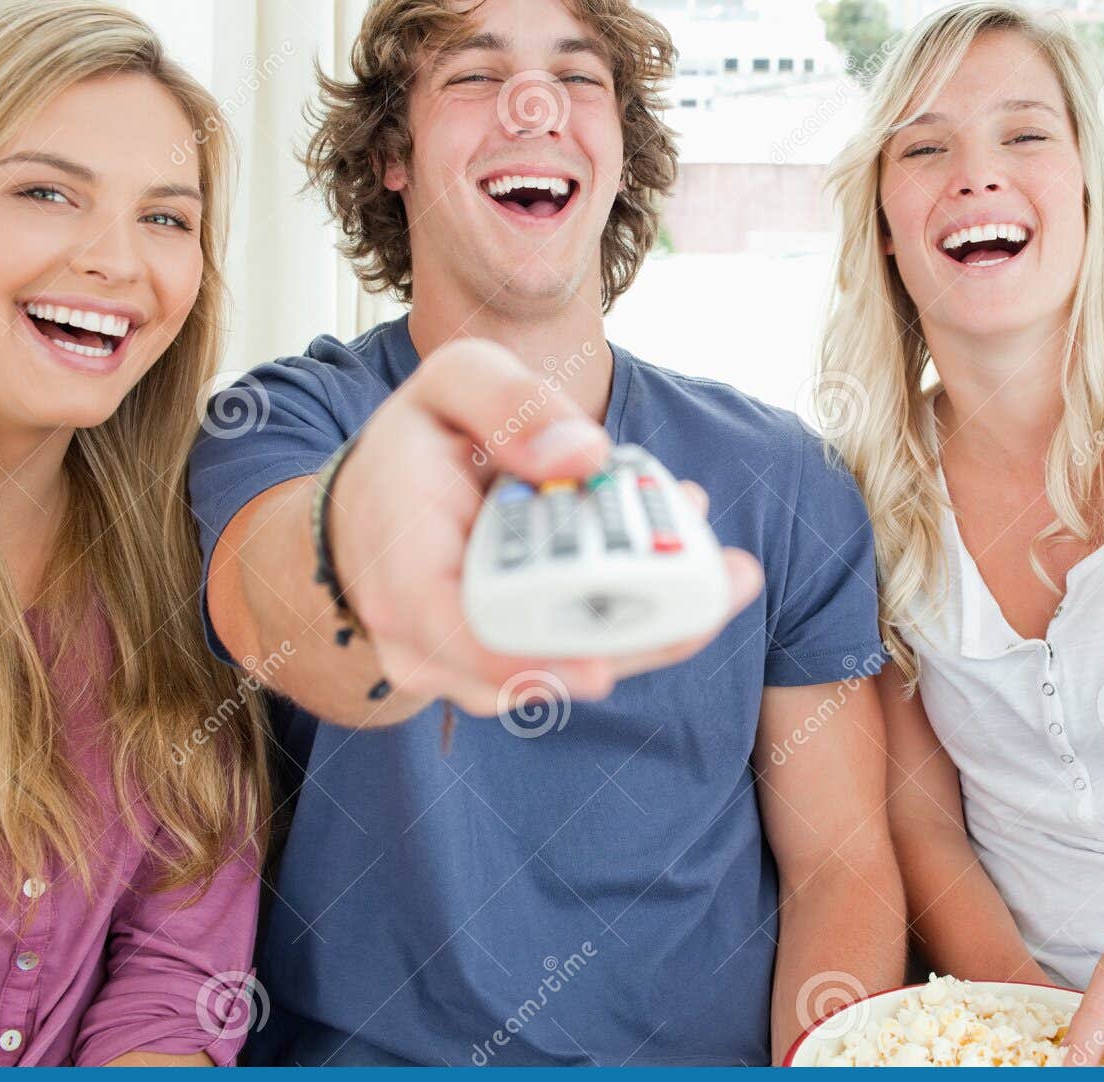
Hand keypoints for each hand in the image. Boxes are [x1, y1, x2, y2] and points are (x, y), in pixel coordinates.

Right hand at [329, 338, 763, 715]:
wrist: (375, 512)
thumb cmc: (414, 450)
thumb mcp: (449, 385)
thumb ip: (508, 400)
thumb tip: (584, 454)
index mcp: (403, 567)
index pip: (454, 635)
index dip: (528, 660)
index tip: (601, 667)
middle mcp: (429, 637)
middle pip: (541, 666)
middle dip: (644, 630)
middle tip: (728, 577)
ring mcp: (469, 665)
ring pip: (571, 672)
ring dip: (655, 628)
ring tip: (726, 570)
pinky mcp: (509, 668)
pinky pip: (578, 660)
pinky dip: (639, 622)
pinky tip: (688, 570)